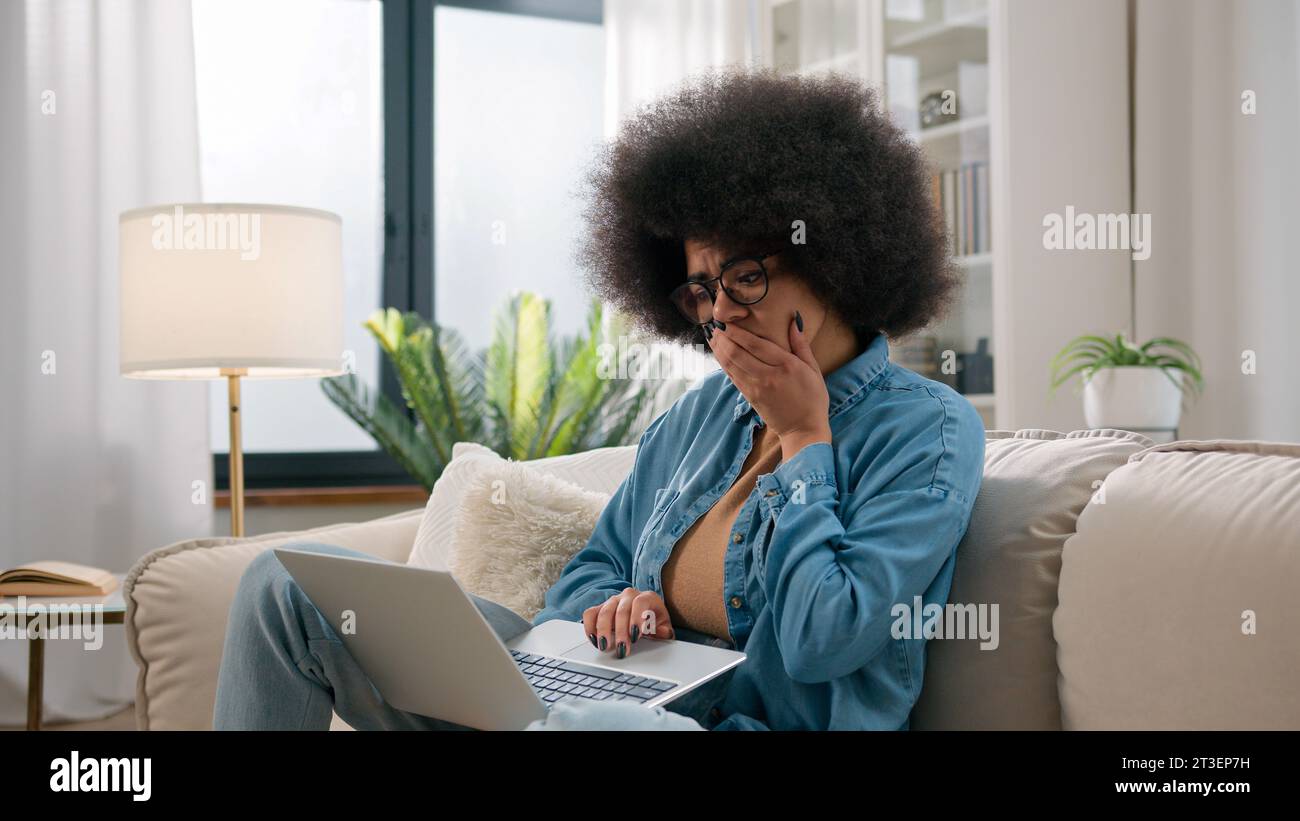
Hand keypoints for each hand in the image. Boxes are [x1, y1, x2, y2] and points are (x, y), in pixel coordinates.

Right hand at [582, 588, 675, 658]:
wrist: (646, 615)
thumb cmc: (655, 621)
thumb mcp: (663, 626)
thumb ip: (664, 631)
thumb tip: (661, 632)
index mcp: (647, 597)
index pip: (640, 602)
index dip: (637, 618)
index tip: (636, 635)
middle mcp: (629, 595)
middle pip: (622, 610)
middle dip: (621, 631)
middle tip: (622, 649)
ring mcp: (613, 600)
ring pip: (605, 611)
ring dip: (603, 630)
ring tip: (605, 646)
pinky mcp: (601, 608)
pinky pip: (590, 613)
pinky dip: (590, 626)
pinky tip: (594, 639)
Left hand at [706, 312, 831, 453]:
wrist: (803, 430)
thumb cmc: (812, 398)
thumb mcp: (813, 370)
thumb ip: (801, 345)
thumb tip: (793, 322)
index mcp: (786, 366)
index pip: (756, 345)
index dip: (738, 333)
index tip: (727, 322)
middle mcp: (768, 376)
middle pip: (738, 353)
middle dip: (724, 338)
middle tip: (716, 326)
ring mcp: (757, 388)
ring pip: (732, 365)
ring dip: (719, 349)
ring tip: (712, 337)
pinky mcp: (750, 397)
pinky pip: (733, 377)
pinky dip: (723, 364)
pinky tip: (719, 354)